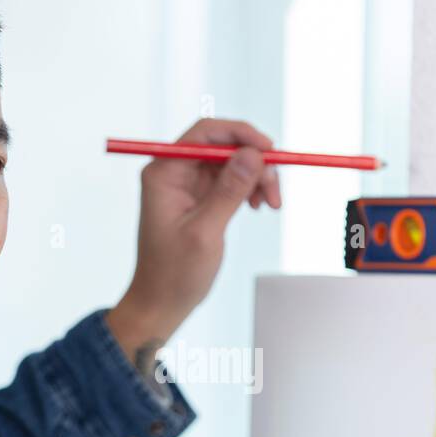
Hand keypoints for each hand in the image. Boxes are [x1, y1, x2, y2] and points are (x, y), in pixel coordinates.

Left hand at [106, 118, 280, 366]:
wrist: (161, 303)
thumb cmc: (174, 274)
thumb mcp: (204, 232)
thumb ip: (228, 191)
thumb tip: (252, 154)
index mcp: (164, 173)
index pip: (205, 133)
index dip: (240, 135)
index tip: (269, 150)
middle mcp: (174, 173)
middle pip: (222, 146)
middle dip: (253, 161)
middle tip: (274, 189)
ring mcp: (187, 186)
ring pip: (231, 163)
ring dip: (256, 177)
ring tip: (271, 204)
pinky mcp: (200, 199)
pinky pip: (230, 181)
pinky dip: (249, 189)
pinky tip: (259, 206)